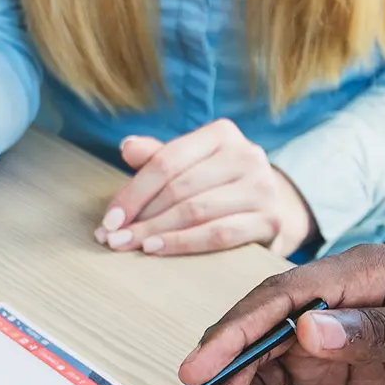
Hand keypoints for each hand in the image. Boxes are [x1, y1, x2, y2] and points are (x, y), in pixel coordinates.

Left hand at [95, 119, 313, 256]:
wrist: (275, 207)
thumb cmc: (220, 184)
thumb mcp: (191, 164)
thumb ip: (159, 157)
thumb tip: (126, 147)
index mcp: (222, 134)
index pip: (167, 161)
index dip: (133, 191)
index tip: (109, 219)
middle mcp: (247, 155)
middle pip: (180, 188)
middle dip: (141, 216)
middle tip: (112, 239)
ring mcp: (262, 188)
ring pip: (197, 212)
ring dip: (157, 232)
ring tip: (129, 246)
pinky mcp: (270, 221)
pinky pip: (219, 234)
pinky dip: (184, 243)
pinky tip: (157, 250)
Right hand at [162, 238, 384, 384]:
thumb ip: (379, 329)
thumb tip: (307, 329)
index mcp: (349, 275)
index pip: (274, 302)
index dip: (230, 337)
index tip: (196, 374)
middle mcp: (321, 301)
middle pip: (250, 343)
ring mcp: (317, 332)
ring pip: (252, 371)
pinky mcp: (323, 362)